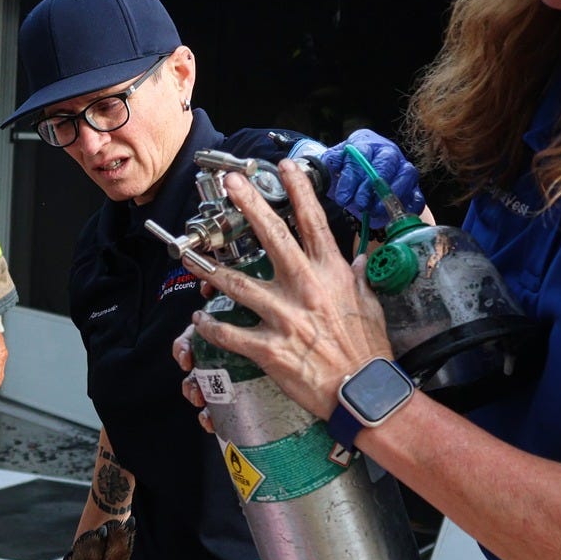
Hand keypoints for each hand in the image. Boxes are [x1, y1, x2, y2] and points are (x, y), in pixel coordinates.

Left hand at [170, 158, 394, 421]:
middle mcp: (305, 288)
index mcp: (331, 274)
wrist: (362, 392)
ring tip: (189, 257)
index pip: (313, 222)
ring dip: (209, 270)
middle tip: (230, 184)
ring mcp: (284, 317)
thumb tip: (359, 258)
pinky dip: (211, 326)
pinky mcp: (269, 348)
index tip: (284, 167)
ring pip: (238, 284)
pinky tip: (199, 319)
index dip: (298, 191)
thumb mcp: (371, 304)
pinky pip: (230, 334)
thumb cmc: (368, 350)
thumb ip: (359, 276)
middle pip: (272, 237)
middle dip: (248, 206)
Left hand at [312, 129, 424, 227]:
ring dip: (390, 195)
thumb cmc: (346, 171)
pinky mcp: (413, 185)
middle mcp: (388, 151)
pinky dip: (410, 205)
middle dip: (372, 186)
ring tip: (374, 211)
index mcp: (366, 143)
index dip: (352, 176)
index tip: (343, 197)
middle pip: (387, 163)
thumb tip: (331, 164)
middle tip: (360, 204)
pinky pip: (417, 194)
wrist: (359, 176)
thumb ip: (330, 163)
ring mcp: (403, 167)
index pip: (362, 154)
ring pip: (406, 175)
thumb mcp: (333, 165)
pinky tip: (396, 214)